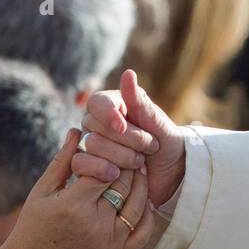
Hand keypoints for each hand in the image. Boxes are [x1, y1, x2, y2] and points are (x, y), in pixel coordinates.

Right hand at [0, 128, 155, 248]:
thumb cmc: (33, 223)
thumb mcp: (42, 190)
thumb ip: (63, 160)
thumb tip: (78, 129)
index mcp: (74, 206)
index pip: (105, 170)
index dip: (112, 155)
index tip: (115, 144)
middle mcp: (95, 225)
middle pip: (124, 185)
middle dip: (128, 165)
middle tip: (133, 151)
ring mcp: (109, 242)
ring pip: (138, 205)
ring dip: (141, 184)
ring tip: (138, 169)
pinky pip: (142, 232)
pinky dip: (146, 214)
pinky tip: (143, 198)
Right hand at [73, 70, 184, 209]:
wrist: (169, 172)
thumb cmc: (165, 141)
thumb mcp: (157, 122)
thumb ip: (140, 102)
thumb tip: (128, 73)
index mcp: (112, 105)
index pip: (97, 102)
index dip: (107, 114)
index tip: (122, 125)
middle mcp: (96, 122)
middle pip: (95, 126)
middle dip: (128, 139)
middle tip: (150, 146)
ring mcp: (88, 144)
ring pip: (90, 146)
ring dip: (121, 156)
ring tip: (140, 162)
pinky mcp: (87, 167)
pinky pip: (80, 164)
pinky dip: (100, 170)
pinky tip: (117, 174)